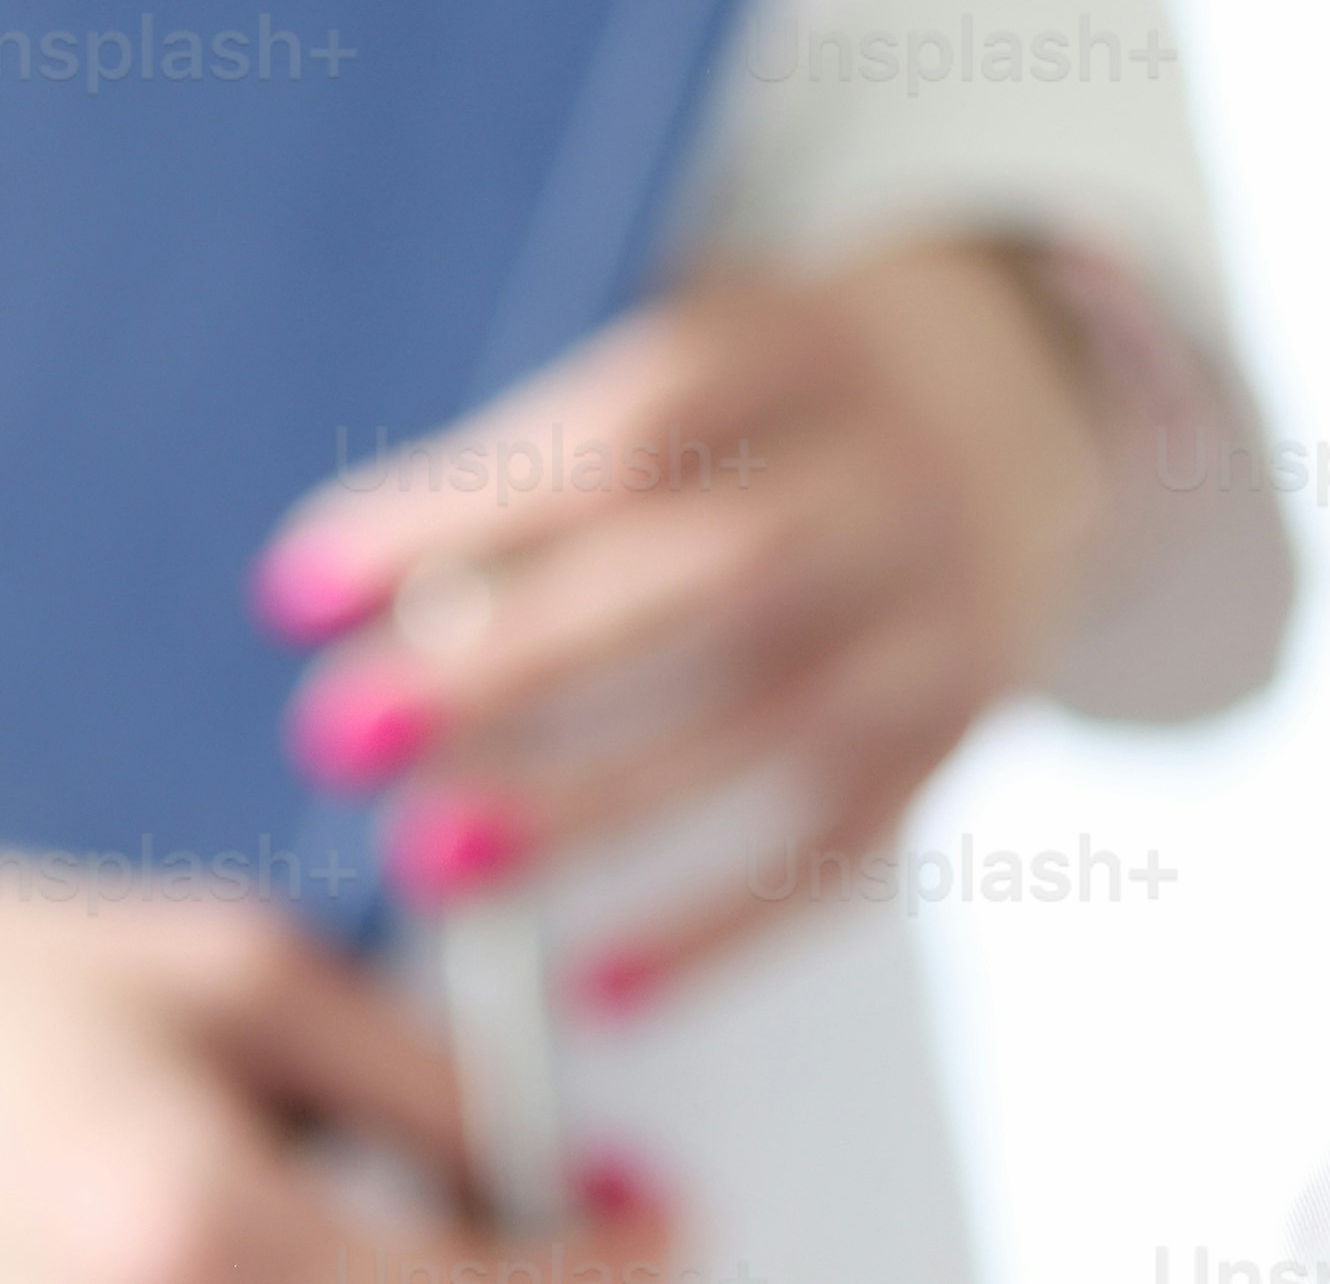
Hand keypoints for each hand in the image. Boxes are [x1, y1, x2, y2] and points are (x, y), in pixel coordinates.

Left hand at [259, 235, 1111, 1006]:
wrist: (1032, 402)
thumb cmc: (783, 399)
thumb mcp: (698, 363)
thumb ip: (541, 467)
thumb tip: (325, 600)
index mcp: (809, 345)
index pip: (635, 420)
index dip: (464, 506)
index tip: (297, 597)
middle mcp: (899, 470)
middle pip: (715, 564)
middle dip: (517, 659)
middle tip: (338, 737)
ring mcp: (948, 606)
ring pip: (776, 716)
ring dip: (593, 800)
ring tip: (429, 858)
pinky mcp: (967, 725)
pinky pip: (848, 844)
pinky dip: (726, 922)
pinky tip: (597, 983)